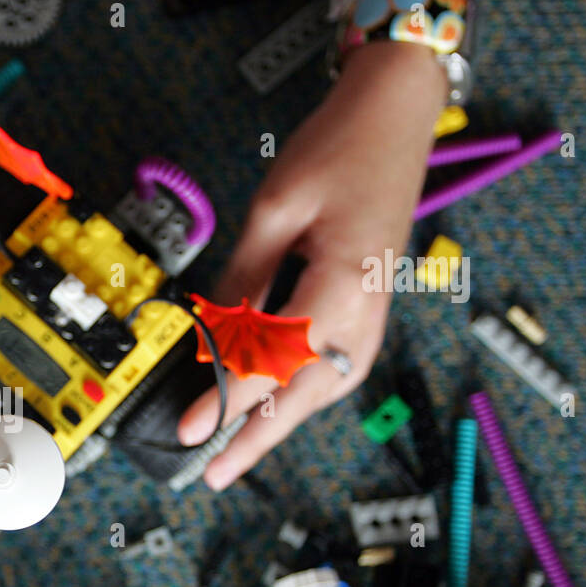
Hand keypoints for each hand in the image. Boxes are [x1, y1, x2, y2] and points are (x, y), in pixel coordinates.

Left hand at [177, 41, 446, 489]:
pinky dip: (304, 391)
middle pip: (304, 395)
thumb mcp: (275, 210)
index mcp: (339, 289)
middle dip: (258, 438)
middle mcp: (364, 312)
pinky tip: (278, 402)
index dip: (225, 401)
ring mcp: (373, 312)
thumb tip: (211, 333)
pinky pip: (334, 365)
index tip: (189, 429)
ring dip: (284, 421)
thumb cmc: (339, 148)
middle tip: (216, 474)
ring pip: (324, 387)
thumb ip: (244, 278)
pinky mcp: (369, 304)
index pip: (271, 364)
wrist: (397, 112)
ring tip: (242, 448)